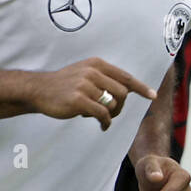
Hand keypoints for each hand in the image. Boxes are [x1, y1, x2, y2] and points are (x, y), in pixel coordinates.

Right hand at [28, 57, 156, 130]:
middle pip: (123, 92)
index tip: (152, 96)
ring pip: (113, 104)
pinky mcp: (78, 100)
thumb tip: (126, 93)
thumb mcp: (85, 73)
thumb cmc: (65, 84)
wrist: (38, 89)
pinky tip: (102, 125)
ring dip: (111, 114)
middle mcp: (93, 72)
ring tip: (101, 116)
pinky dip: (106, 122)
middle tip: (111, 113)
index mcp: (97, 64)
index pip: (125, 76)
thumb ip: (104, 79)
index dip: (141, 87)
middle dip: (121, 106)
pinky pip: (102, 114)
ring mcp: (85, 85)